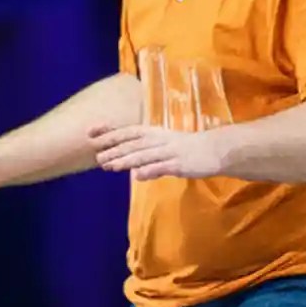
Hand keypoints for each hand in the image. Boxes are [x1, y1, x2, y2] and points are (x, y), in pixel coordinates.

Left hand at [90, 124, 222, 180]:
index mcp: (154, 134)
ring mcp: (169, 151)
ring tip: (110, 166)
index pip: (127, 131)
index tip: (90, 132)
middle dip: (114, 149)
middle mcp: (159, 140)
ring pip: (144, 155)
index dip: (109, 131)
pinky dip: (150, 170)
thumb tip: (135, 173)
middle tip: (97, 157)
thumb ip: (149, 161)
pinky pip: (163, 167)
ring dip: (126, 160)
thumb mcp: (166, 150)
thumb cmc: (188, 150)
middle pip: (132, 144)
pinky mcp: (180, 164)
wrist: (215, 150)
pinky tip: (138, 176)